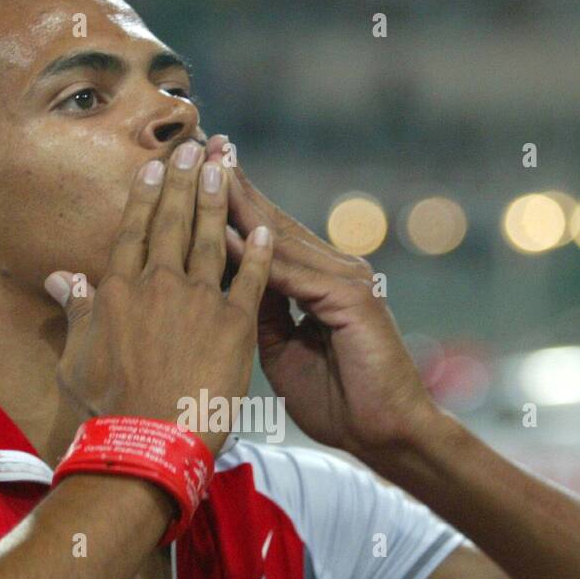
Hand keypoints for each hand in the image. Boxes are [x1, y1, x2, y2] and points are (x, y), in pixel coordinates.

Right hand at [44, 139, 273, 455]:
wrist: (147, 440)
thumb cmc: (105, 408)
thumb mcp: (76, 358)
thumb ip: (76, 312)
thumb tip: (60, 278)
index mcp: (119, 290)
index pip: (134, 232)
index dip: (146, 197)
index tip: (155, 167)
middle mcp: (159, 284)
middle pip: (173, 223)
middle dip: (185, 183)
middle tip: (196, 149)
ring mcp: (199, 301)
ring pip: (212, 239)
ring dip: (219, 201)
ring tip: (226, 169)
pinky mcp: (234, 324)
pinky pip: (252, 279)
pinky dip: (259, 252)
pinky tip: (266, 228)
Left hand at [214, 137, 437, 458]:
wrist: (385, 434)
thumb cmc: (338, 401)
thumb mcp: (283, 351)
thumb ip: (262, 312)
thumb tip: (230, 283)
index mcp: (320, 281)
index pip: (267, 234)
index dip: (232, 203)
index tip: (195, 173)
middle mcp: (336, 269)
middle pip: (272, 222)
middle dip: (233, 184)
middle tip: (198, 144)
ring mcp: (346, 280)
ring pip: (279, 237)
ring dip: (240, 203)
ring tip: (204, 169)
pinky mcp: (352, 299)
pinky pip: (290, 273)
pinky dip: (255, 254)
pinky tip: (223, 232)